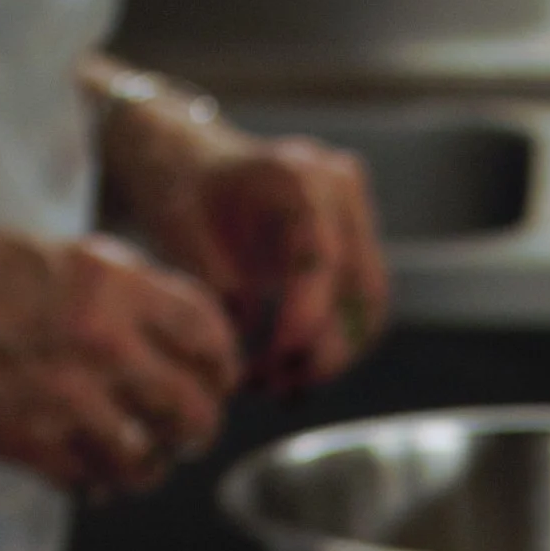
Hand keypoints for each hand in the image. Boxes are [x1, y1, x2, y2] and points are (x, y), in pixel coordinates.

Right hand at [0, 214, 240, 498]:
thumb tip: (172, 336)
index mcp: (114, 283)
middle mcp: (103, 342)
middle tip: (182, 427)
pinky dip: (103, 482)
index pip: (211, 336)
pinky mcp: (31, 445)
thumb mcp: (56, 256)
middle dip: (197, 424)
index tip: (214, 375)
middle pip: (198, 410)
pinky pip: (97, 482)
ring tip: (136, 453)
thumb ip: (121, 296)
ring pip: (153, 460)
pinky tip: (92, 469)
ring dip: (151, 462)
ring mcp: (68, 399)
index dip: (221, 363)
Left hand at [104, 87, 390, 392]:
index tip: (272, 363)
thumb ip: (216, 284)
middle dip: (322, 353)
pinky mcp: (358, 244)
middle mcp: (340, 190)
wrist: (192, 161)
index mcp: (299, 176)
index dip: (305, 322)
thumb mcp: (181, 233)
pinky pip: (360, 309)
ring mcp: (356, 215)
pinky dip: (331, 345)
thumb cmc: (180, 192)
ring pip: (369, 310)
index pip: (323, 261)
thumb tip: (247, 338)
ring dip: (331, 358)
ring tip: (279, 386)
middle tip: (275, 389)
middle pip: (360, 292)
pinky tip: (289, 369)